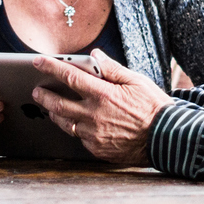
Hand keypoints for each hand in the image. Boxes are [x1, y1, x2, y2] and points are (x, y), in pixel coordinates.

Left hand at [30, 53, 173, 164]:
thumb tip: (94, 55)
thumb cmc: (154, 107)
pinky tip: (74, 122)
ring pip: (64, 123)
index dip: (50, 67)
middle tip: (36, 90)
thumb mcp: (136, 81)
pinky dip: (73, 127)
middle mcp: (94, 115)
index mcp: (103, 94)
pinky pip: (78, 137)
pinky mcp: (97, 148)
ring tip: (50, 108)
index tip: (37, 61)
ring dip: (54, 113)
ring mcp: (93, 134)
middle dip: (43, 95)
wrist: (167, 139)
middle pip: (58, 104)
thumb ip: (112, 69)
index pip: (69, 76)